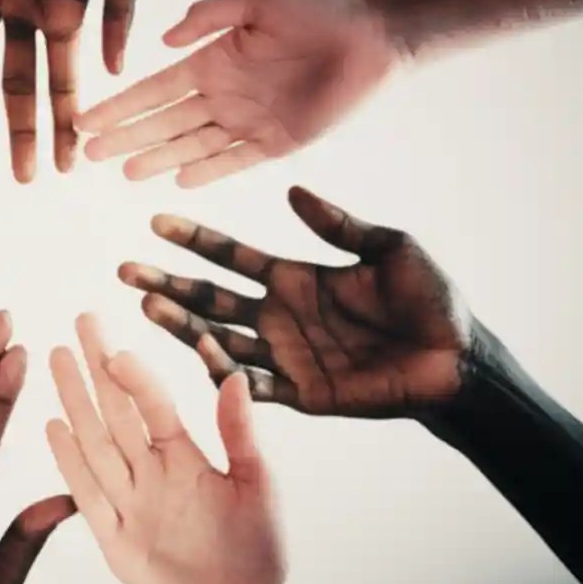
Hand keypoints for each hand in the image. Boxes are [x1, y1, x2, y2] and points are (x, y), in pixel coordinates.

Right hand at [46, 315, 284, 583]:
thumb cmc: (258, 551)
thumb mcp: (258, 485)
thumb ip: (241, 433)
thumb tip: (235, 377)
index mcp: (185, 456)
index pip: (153, 404)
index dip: (135, 376)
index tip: (117, 345)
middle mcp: (150, 471)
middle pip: (116, 411)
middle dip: (97, 367)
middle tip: (81, 322)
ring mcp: (128, 501)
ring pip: (95, 442)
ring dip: (75, 401)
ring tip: (57, 357)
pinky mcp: (112, 535)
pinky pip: (86, 493)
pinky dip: (68, 461)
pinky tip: (53, 425)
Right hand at [78, 0, 402, 186]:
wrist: (375, 33)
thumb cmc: (320, 6)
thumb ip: (210, 14)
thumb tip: (165, 38)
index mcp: (213, 61)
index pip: (154, 90)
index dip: (119, 106)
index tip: (86, 119)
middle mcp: (224, 95)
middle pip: (163, 123)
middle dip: (126, 137)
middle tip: (88, 155)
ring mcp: (249, 121)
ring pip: (191, 145)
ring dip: (158, 158)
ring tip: (124, 171)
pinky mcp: (279, 142)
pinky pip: (235, 161)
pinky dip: (209, 171)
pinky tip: (179, 180)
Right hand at [120, 186, 471, 417]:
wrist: (457, 359)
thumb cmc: (430, 301)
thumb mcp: (388, 248)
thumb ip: (337, 224)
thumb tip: (291, 189)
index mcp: (293, 278)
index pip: (230, 256)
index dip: (194, 240)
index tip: (155, 220)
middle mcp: (278, 316)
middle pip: (209, 297)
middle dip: (167, 282)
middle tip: (125, 270)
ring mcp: (284, 356)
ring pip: (218, 338)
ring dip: (181, 323)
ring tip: (147, 303)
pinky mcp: (299, 393)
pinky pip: (251, 384)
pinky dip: (224, 371)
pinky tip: (200, 351)